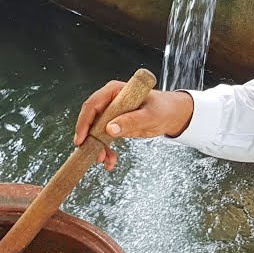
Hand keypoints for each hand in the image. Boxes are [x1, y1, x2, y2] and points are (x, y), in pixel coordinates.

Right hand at [74, 82, 193, 170]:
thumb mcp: (149, 116)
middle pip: (91, 120)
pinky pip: (105, 139)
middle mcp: (110, 102)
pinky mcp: (115, 125)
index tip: (81, 139)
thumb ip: (131, 121)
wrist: (172, 115)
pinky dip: (106, 151)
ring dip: (99, 148)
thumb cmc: (163, 108)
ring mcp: (111, 114)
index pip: (92, 105)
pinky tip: (111, 161)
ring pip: (96, 133)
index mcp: (115, 91)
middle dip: (90, 139)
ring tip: (105, 160)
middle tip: (94, 154)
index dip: (84, 122)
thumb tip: (109, 129)